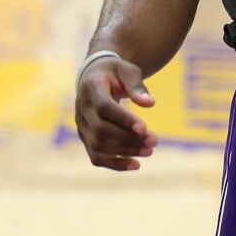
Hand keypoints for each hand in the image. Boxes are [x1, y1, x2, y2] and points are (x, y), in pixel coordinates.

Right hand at [75, 55, 158, 171]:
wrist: (94, 76)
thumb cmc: (115, 72)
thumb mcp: (127, 70)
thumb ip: (137, 86)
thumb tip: (150, 104)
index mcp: (91, 88)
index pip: (104, 107)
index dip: (123, 119)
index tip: (145, 128)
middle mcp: (82, 108)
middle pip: (101, 130)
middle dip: (128, 139)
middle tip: (154, 141)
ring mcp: (81, 125)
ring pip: (97, 146)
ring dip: (124, 152)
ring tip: (149, 151)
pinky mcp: (85, 137)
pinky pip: (95, 156)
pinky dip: (114, 164)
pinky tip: (136, 165)